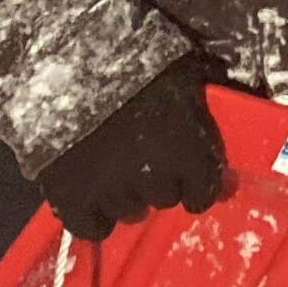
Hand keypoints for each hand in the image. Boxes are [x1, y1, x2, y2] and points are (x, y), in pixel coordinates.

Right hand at [36, 57, 227, 242]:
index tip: (188, 175)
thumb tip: (215, 123)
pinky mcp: (71, 197)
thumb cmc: (135, 59)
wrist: (71, 59)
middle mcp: (155, 177)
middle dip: (158, 181)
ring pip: (129, 212)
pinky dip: (94, 218)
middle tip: (144, 160)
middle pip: (165, 198)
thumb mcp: (181, 76)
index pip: (204, 191)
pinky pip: (90, 227)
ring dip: (127, 196)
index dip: (197, 183)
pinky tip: (90, 199)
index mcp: (187, 149)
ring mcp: (111, 191)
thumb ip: (197, 111)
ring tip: (113, 172)